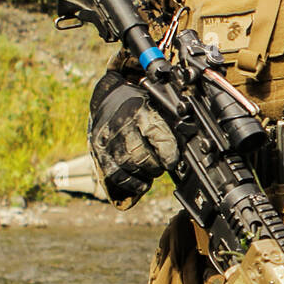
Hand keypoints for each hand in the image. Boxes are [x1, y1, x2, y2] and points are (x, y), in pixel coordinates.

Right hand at [88, 70, 179, 203]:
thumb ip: (169, 129)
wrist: (111, 98)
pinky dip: (131, 184)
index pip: (155, 133)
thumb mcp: (157, 107)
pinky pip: (115, 175)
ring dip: (145, 175)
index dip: (168, 153)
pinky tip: (142, 184)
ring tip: (153, 173)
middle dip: (156, 166)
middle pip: (140, 155)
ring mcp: (106, 139)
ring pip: (128, 166)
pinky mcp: (99, 152)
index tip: (173, 162)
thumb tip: (184, 153)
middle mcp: (119, 124)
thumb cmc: (140, 106)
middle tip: (163, 166)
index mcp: (138, 109)